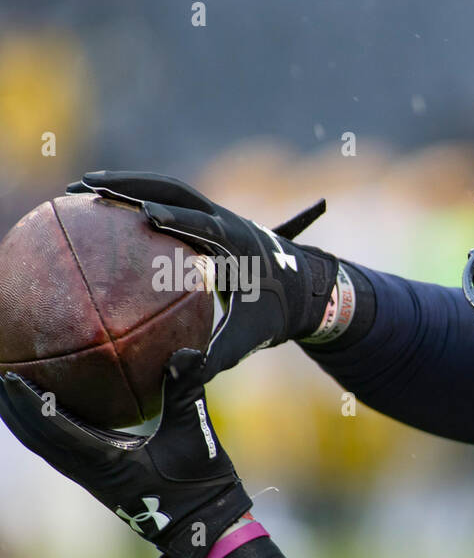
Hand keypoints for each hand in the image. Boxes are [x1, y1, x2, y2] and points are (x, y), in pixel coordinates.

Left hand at [0, 349, 252, 557]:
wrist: (204, 527)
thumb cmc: (201, 486)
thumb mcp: (197, 435)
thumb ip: (186, 392)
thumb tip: (188, 351)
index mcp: (106, 463)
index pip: (55, 429)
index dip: (30, 403)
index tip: (9, 375)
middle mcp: (90, 473)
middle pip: (37, 439)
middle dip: (13, 409)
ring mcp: (93, 479)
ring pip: (45, 447)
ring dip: (23, 421)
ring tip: (8, 393)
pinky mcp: (100, 480)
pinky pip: (59, 451)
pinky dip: (43, 430)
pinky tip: (44, 414)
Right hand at [67, 171, 339, 378]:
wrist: (307, 292)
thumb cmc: (278, 315)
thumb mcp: (251, 338)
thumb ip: (217, 356)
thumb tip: (178, 373)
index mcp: (240, 245)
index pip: (206, 225)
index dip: (179, 218)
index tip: (148, 215)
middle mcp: (228, 221)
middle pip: (176, 189)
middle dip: (132, 183)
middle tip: (88, 186)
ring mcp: (217, 214)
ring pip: (169, 188)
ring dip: (128, 183)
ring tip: (81, 188)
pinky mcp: (207, 218)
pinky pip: (168, 202)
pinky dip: (135, 198)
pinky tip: (99, 208)